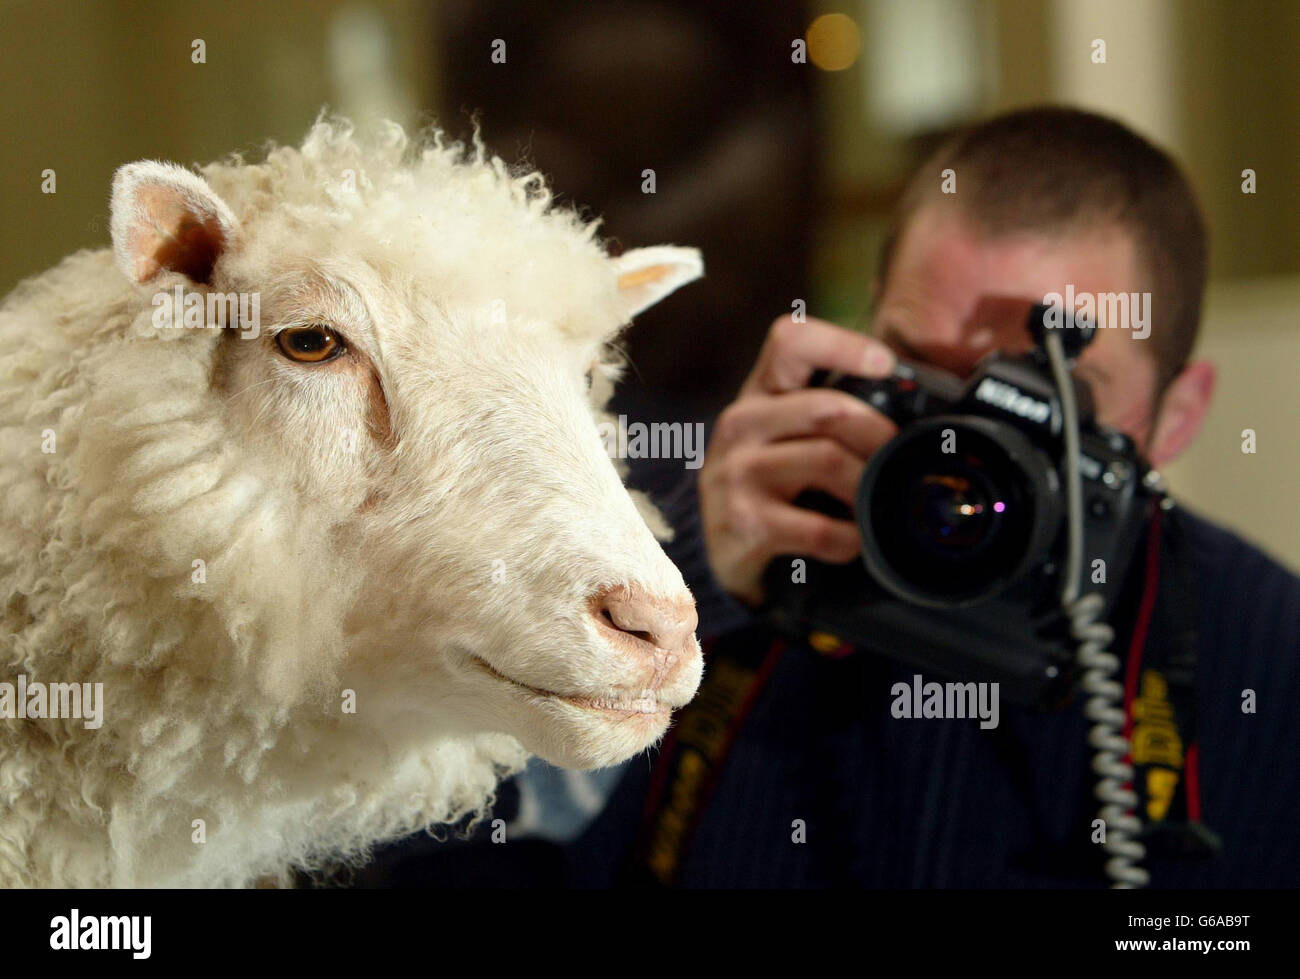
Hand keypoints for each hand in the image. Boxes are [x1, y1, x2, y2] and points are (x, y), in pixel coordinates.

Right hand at [699, 315, 899, 606]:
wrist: (714, 551)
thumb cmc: (770, 485)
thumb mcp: (787, 437)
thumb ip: (830, 414)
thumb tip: (915, 408)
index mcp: (759, 394)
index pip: (791, 342)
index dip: (842, 345)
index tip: (886, 365)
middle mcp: (741, 424)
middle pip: (828, 408)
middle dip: (878, 433)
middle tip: (897, 455)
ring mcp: (737, 473)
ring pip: (828, 460)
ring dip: (867, 485)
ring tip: (877, 501)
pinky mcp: (743, 523)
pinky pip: (819, 528)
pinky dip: (850, 538)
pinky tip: (853, 541)